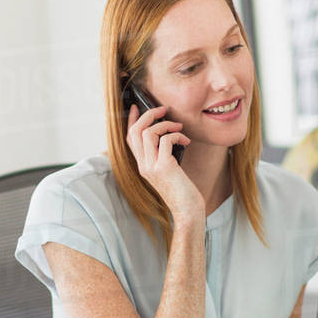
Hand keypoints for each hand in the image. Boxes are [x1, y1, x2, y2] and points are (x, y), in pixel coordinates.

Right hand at [126, 103, 200, 217]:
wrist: (187, 211)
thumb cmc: (183, 192)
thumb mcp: (170, 170)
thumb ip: (164, 155)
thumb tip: (169, 134)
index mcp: (143, 166)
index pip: (130, 139)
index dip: (132, 121)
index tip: (137, 107)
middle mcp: (143, 166)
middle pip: (135, 132)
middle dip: (148, 115)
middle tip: (163, 109)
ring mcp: (151, 167)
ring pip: (147, 133)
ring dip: (165, 124)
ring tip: (179, 127)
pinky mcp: (164, 168)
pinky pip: (165, 140)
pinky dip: (176, 135)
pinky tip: (186, 141)